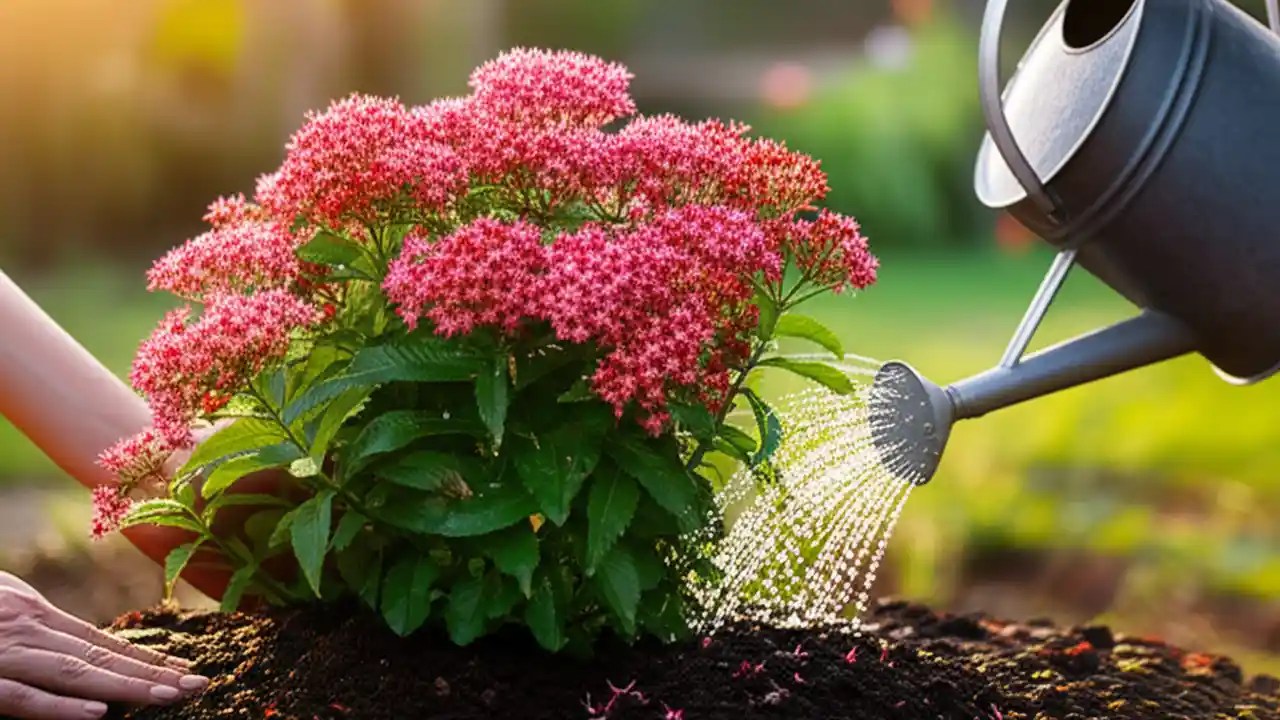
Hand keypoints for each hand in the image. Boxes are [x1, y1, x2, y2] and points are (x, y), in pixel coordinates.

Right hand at [0, 572, 208, 718]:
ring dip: (126, 685)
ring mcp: (6, 655)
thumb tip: (65, 637)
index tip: (183, 667)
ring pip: (75, 673)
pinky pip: (24, 698)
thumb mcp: (0, 604)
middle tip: (198, 683)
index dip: (143, 657)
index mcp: (34, 614)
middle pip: (100, 656)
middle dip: (152, 672)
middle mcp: (28, 630)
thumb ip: (32, 624)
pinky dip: (62, 706)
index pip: (100, 641)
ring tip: (170, 695)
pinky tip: (99, 713)